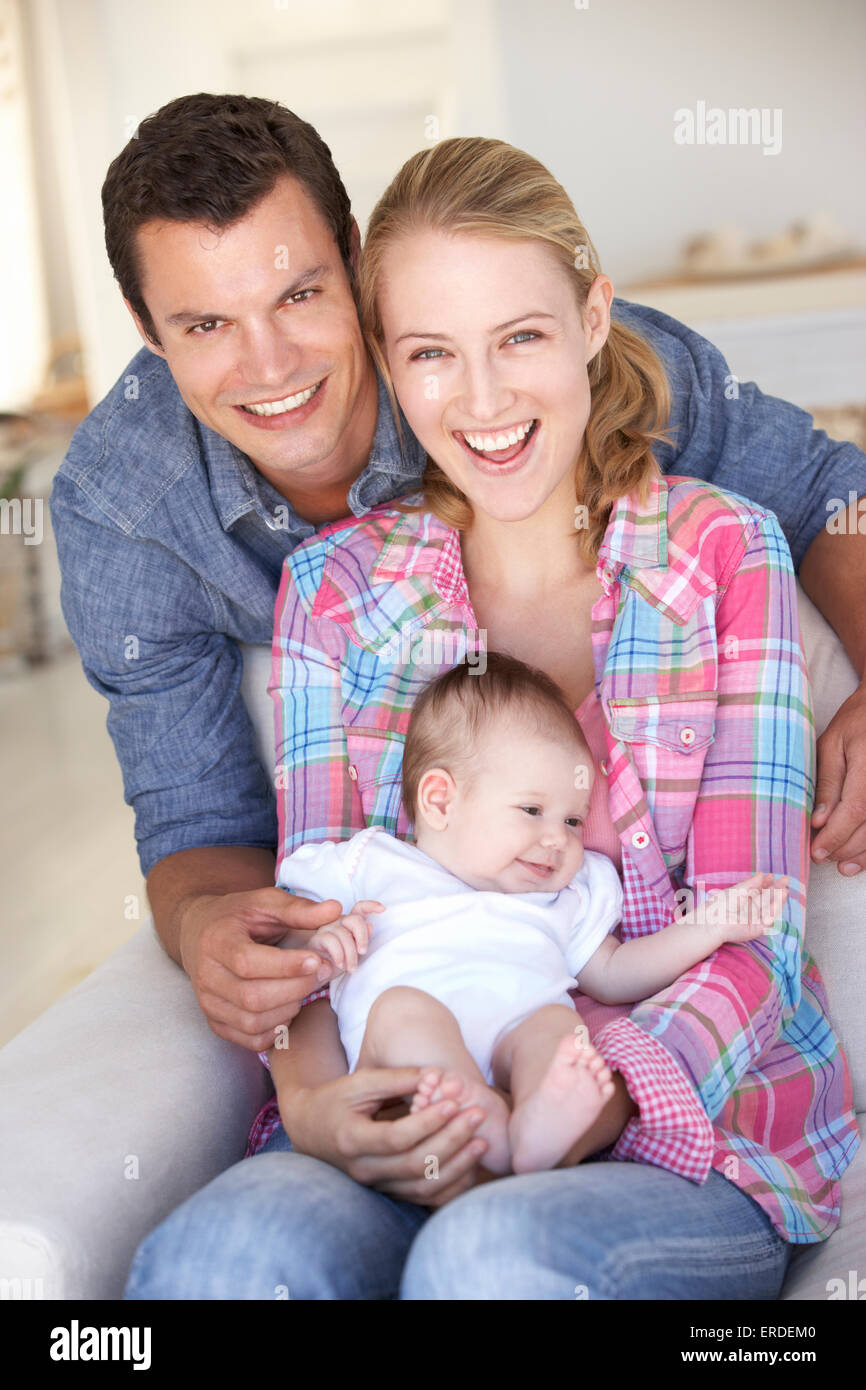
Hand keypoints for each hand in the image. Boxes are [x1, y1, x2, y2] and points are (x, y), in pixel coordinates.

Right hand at [179, 887, 343, 1050]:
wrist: (199, 934)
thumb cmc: (237, 916)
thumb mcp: (264, 902)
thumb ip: (299, 909)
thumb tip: (336, 909)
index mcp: (216, 941)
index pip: (247, 962)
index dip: (285, 966)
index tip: (317, 960)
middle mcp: (206, 976)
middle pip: (251, 997)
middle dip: (295, 989)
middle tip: (321, 974)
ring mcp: (209, 1003)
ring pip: (252, 1022)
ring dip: (288, 1009)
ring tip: (305, 987)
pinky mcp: (216, 1022)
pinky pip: (250, 1038)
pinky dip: (276, 1029)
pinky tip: (288, 1006)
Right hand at [279, 1069, 491, 1208]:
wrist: (310, 1130)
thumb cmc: (336, 1100)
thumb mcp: (360, 1083)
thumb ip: (396, 1079)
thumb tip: (436, 1075)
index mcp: (351, 1139)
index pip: (396, 1137)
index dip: (428, 1121)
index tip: (453, 1101)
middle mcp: (362, 1169)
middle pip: (414, 1164)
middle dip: (451, 1140)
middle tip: (476, 1115)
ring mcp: (374, 1186)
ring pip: (422, 1187)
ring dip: (457, 1166)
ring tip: (481, 1141)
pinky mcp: (387, 1192)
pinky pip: (423, 1198)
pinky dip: (450, 1185)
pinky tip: (470, 1165)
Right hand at [307, 901, 383, 972]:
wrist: (321, 974)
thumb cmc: (342, 960)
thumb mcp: (356, 952)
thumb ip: (364, 938)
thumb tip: (371, 926)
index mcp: (350, 923)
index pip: (360, 908)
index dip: (371, 906)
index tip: (382, 909)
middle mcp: (339, 922)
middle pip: (354, 919)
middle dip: (362, 936)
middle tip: (363, 952)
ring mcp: (327, 928)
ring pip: (343, 933)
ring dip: (350, 953)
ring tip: (352, 968)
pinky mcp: (317, 938)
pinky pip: (331, 941)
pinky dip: (338, 954)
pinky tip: (340, 964)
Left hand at [702, 872, 788, 943]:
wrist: (713, 921)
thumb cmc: (721, 905)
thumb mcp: (737, 891)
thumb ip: (750, 884)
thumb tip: (762, 874)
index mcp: (744, 900)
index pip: (758, 890)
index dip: (766, 883)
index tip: (772, 875)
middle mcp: (750, 909)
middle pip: (767, 898)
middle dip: (776, 889)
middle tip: (786, 879)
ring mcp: (754, 919)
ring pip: (770, 908)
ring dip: (778, 899)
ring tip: (785, 890)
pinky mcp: (757, 929)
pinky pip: (768, 919)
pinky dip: (775, 909)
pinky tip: (780, 899)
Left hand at [811, 682, 865, 875]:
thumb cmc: (856, 722)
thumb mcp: (832, 744)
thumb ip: (827, 783)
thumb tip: (818, 822)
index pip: (856, 808)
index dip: (836, 835)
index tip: (816, 851)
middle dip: (846, 847)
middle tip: (823, 858)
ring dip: (865, 852)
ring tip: (843, 866)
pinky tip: (863, 856)